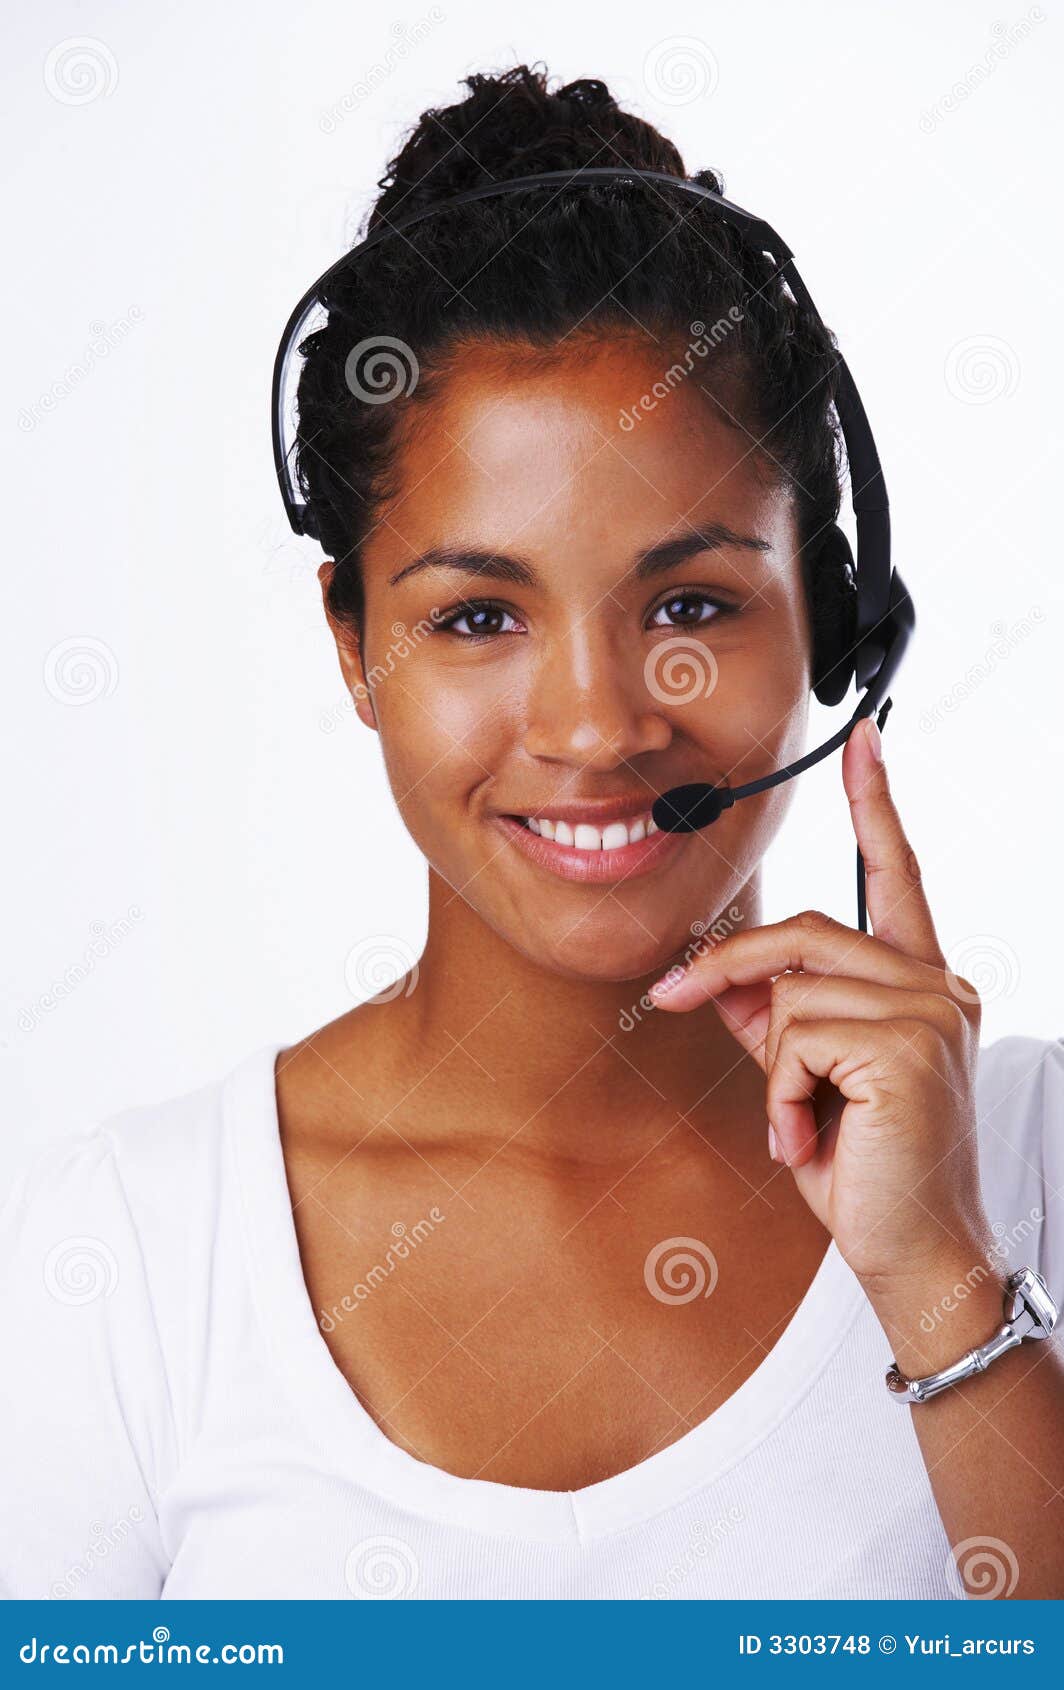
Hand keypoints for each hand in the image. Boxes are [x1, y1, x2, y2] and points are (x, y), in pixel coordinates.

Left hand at [648, 716, 991, 1290]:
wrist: (914, 1254)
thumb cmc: (869, 1171)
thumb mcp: (809, 1080)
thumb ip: (775, 1017)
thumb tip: (722, 974)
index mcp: (924, 981)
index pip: (896, 875)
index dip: (875, 804)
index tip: (864, 739)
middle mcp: (939, 984)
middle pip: (806, 932)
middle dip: (730, 967)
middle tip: (675, 995)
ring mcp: (931, 1012)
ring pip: (792, 991)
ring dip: (771, 1067)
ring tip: (798, 1126)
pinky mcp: (909, 1047)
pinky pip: (795, 1037)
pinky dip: (781, 1095)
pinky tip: (808, 1141)